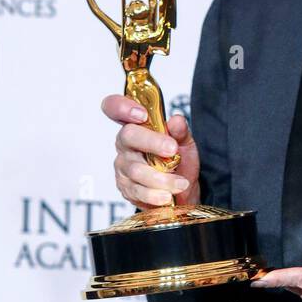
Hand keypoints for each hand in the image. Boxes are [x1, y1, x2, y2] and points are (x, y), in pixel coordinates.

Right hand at [101, 94, 200, 208]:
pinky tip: (167, 195)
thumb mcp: (185, 144)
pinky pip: (137, 190)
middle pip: (128, 135)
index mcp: (137, 126)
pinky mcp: (126, 187)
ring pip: (136, 169)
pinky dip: (155, 194)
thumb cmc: (179, 163)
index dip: (122, 107)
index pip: (115, 108)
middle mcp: (126, 144)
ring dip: (161, 177)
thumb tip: (177, 120)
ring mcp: (123, 166)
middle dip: (152, 142)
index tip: (142, 114)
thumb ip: (180, 132)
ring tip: (180, 183)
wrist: (182, 192)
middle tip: (172, 150)